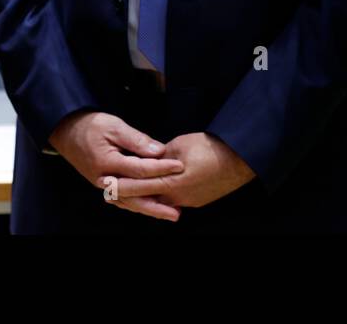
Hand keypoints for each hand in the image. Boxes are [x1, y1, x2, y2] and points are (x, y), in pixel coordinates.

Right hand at [48, 111, 184, 217]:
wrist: (68, 132)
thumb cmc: (92, 126)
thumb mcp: (115, 126)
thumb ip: (137, 140)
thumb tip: (158, 151)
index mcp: (108, 163)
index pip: (140, 170)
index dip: (162, 168)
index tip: (180, 167)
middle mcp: (105, 180)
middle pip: (135, 196)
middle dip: (158, 203)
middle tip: (178, 209)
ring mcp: (104, 186)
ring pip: (129, 202)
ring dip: (150, 210)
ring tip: (170, 214)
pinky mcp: (105, 186)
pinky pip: (123, 200)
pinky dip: (138, 205)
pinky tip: (152, 208)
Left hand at [107, 132, 254, 219]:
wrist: (240, 160)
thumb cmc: (211, 148)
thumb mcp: (180, 144)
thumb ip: (161, 156)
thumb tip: (149, 160)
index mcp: (172, 182)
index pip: (139, 185)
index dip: (121, 184)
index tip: (106, 183)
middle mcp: (178, 197)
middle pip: (147, 198)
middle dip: (127, 195)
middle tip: (109, 194)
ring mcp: (189, 201)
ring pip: (160, 202)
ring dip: (144, 197)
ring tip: (127, 194)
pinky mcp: (198, 201)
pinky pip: (174, 201)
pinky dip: (161, 197)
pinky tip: (154, 194)